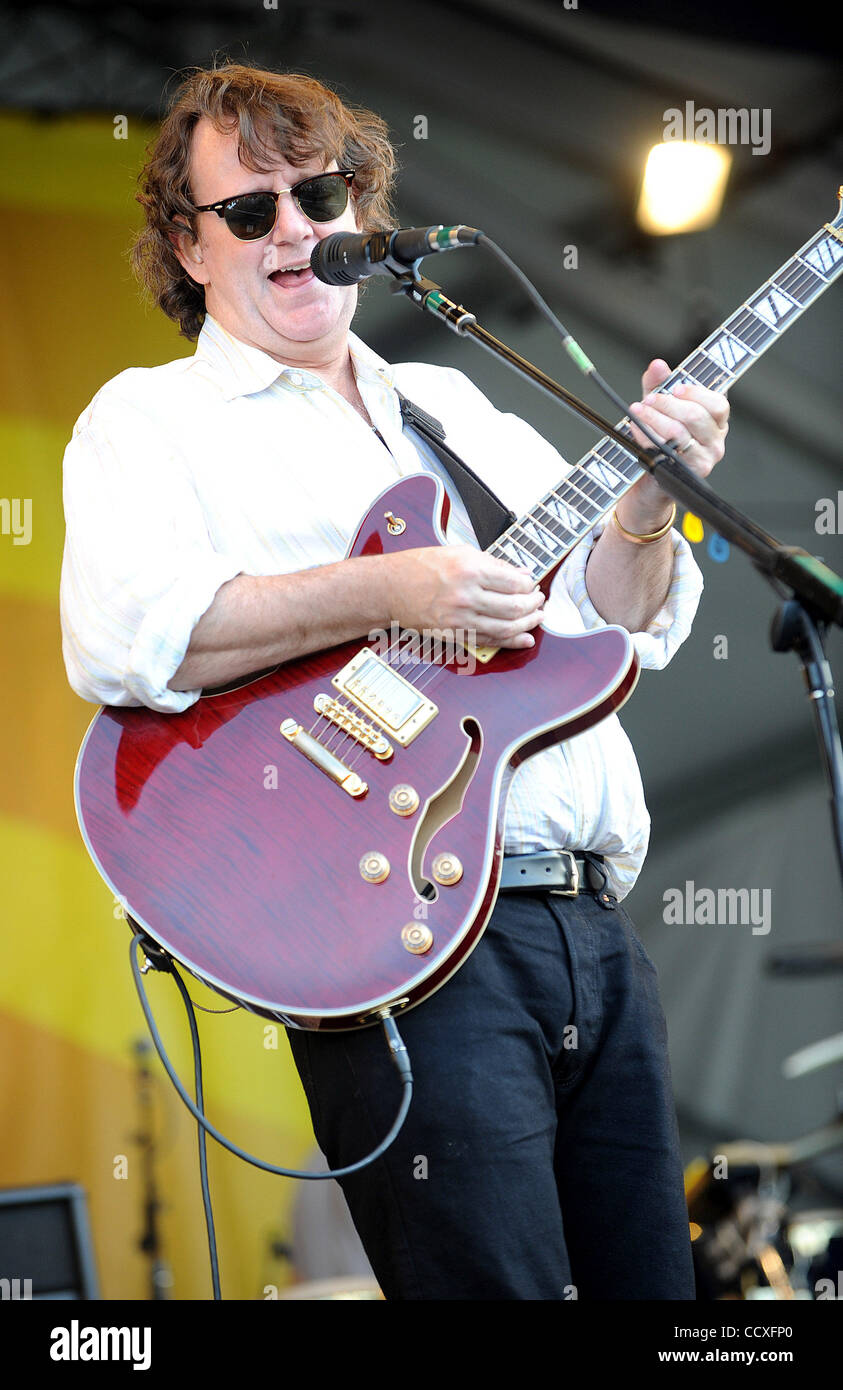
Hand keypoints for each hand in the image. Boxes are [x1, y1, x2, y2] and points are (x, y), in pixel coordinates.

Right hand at [390, 545, 544, 648]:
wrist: (389, 588)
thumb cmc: (420, 567)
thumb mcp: (458, 552)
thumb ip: (492, 563)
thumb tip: (522, 573)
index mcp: (470, 569)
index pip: (515, 581)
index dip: (530, 584)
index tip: (533, 584)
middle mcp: (466, 595)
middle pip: (515, 606)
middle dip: (534, 605)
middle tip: (539, 601)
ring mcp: (460, 618)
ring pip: (507, 627)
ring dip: (528, 624)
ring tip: (536, 618)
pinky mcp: (455, 634)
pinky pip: (490, 641)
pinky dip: (512, 641)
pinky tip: (524, 638)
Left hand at [621, 359, 729, 528]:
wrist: (653, 479)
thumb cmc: (661, 438)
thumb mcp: (661, 407)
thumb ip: (660, 384)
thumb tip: (658, 365)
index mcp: (716, 423)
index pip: (718, 404)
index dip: (696, 393)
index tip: (675, 388)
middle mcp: (716, 442)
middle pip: (696, 416)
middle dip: (668, 404)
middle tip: (648, 398)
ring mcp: (704, 460)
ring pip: (679, 432)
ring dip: (654, 418)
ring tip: (636, 410)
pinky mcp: (686, 474)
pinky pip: (665, 449)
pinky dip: (646, 436)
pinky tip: (634, 428)